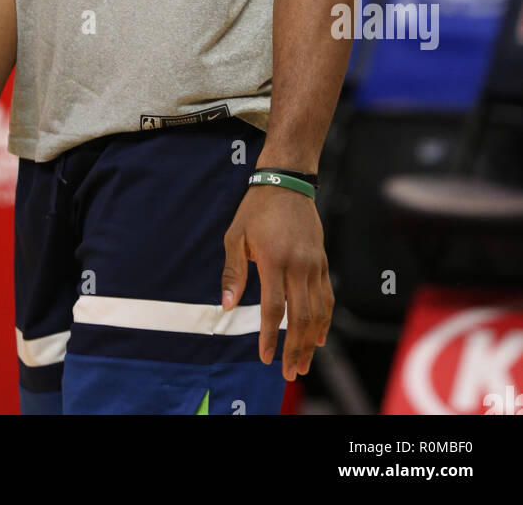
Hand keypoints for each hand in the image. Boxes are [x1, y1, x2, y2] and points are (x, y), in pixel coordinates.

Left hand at [221, 185, 332, 380]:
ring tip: (303, 364)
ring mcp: (313, 264)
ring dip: (311, 341)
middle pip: (300, 317)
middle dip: (295, 349)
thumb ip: (233, 272)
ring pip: (317, 312)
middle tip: (289, 373)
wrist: (287, 182)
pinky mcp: (322, 261)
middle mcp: (298, 265)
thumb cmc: (256, 209)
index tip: (265, 357)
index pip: (273, 309)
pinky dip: (325, 320)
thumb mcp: (235, 236)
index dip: (270, 337)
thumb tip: (227, 305)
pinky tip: (319, 337)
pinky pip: (327, 297)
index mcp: (273, 260)